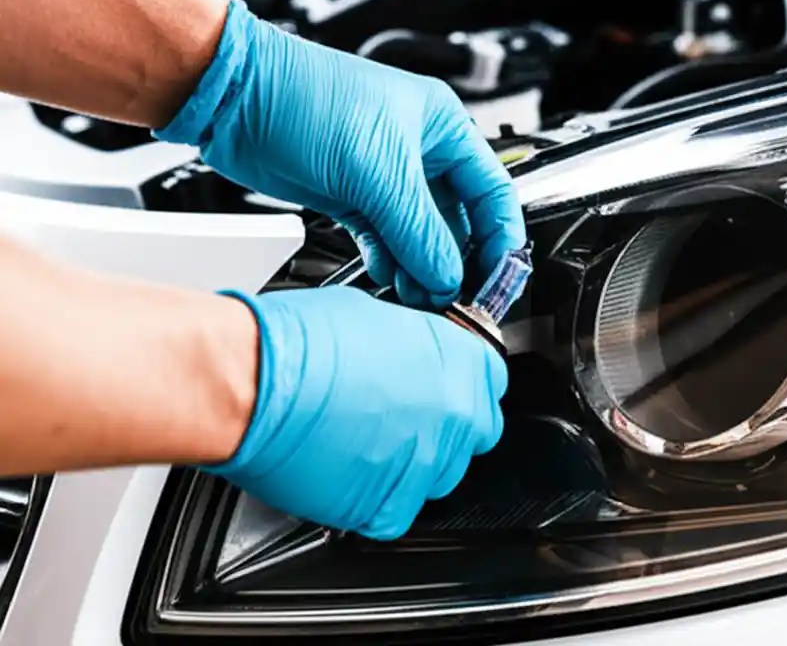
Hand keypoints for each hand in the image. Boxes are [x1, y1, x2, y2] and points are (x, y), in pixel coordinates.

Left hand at [155, 0, 525, 307]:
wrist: (235, 98)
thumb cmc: (304, 98)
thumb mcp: (378, 172)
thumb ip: (419, 232)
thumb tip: (446, 277)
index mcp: (443, 129)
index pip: (492, 192)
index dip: (502, 237)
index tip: (500, 277)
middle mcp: (419, 153)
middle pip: (458, 220)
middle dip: (458, 261)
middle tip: (456, 297)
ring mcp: (385, 177)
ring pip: (420, 235)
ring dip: (422, 268)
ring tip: (421, 295)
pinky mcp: (352, 197)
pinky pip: (386, 240)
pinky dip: (391, 263)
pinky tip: (392, 279)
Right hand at [207, 286, 505, 540]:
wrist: (252, 385)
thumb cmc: (299, 343)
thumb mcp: (376, 318)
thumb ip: (415, 345)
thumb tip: (413, 356)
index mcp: (461, 364)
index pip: (492, 380)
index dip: (464, 381)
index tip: (442, 384)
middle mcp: (455, 418)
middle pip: (474, 432)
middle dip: (445, 425)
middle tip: (400, 414)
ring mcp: (424, 466)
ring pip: (439, 475)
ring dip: (413, 462)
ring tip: (363, 440)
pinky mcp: (386, 506)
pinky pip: (395, 509)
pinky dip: (375, 497)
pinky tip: (347, 470)